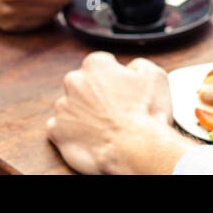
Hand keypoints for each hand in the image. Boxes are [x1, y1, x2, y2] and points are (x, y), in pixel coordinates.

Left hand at [48, 52, 186, 174]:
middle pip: (82, 84)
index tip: (121, 90)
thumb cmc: (146, 112)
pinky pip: (62, 128)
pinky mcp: (56, 131)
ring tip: (105, 125)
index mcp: (95, 64)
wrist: (135, 148)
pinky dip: (73, 132)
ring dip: (84, 113)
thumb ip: (138, 64)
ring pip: (71, 106)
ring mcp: (63, 107)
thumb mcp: (156, 75)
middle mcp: (74, 81)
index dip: (113, 77)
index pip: (101, 64)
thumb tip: (131, 68)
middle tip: (114, 109)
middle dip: (94, 94)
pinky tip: (92, 136)